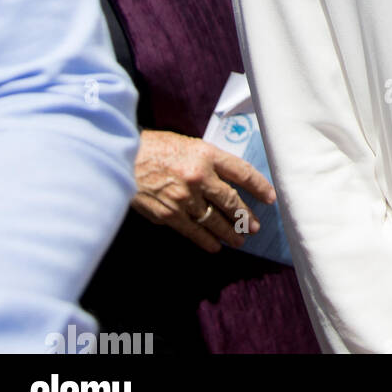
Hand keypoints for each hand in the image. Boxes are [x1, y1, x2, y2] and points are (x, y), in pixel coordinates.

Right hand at [131, 129, 275, 254]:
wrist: (122, 158)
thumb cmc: (156, 148)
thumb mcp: (188, 144)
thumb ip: (208, 161)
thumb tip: (228, 179)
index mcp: (206, 154)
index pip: (241, 171)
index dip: (259, 186)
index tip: (269, 197)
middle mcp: (199, 176)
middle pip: (231, 200)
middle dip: (246, 216)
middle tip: (255, 226)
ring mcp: (184, 198)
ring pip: (215, 220)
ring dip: (230, 232)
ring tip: (240, 240)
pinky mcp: (169, 214)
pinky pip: (193, 231)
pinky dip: (206, 241)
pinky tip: (215, 247)